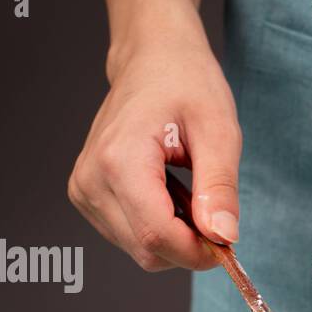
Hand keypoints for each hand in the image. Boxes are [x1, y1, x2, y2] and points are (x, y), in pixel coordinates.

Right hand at [68, 0, 239, 270]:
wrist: (153, 59)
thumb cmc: (185, 83)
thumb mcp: (219, 131)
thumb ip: (219, 187)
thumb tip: (223, 236)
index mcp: (119, 160)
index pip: (157, 236)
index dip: (198, 252)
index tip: (228, 244)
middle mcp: (91, 179)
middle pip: (147, 250)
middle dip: (189, 244)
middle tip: (214, 209)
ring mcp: (84, 189)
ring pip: (140, 249)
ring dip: (175, 235)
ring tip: (189, 190)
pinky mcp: (86, 195)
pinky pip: (130, 236)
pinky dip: (159, 227)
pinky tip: (170, 193)